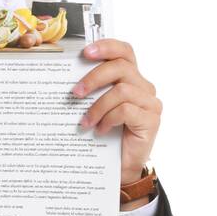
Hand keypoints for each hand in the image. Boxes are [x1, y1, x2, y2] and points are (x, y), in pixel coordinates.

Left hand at [72, 39, 160, 186]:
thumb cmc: (105, 136)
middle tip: (75, 93)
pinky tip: (99, 131)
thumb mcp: (96, 108)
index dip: (107, 47)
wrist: (120, 168)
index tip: (85, 52)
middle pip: (121, 67)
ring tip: (85, 122)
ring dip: (98, 106)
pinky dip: (108, 119)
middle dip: (94, 78)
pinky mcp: (151, 120)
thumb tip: (65, 79)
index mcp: (131, 78)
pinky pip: (126, 110)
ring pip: (122, 90)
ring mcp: (150, 104)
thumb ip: (91, 91)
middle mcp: (144, 87)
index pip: (124, 51)